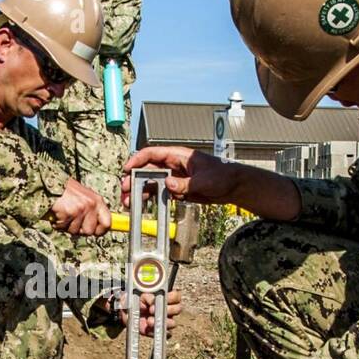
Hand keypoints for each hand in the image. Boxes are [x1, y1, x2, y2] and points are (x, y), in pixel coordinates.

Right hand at [50, 178, 110, 236]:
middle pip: (89, 231)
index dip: (100, 231)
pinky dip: (58, 223)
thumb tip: (99, 226)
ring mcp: (80, 209)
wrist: (51, 182)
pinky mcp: (69, 213)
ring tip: (64, 213)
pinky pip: (63, 227)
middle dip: (79, 229)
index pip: (107, 223)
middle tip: (72, 219)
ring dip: (67, 226)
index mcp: (97, 201)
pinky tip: (58, 213)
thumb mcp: (86, 197)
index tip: (95, 232)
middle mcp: (91, 205)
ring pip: (75, 231)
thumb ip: (93, 211)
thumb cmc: (67, 191)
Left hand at [114, 289, 182, 335]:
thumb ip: (146, 296)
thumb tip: (152, 301)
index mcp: (164, 296)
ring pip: (173, 323)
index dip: (172, 297)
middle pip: (178, 309)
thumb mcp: (137, 294)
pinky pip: (165, 334)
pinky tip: (148, 328)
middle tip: (152, 310)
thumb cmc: (132, 300)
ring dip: (162, 322)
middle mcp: (167, 308)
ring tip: (148, 320)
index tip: (160, 298)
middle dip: (168, 309)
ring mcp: (165, 320)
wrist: (124, 311)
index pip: (177, 296)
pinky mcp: (159, 330)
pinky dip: (156, 332)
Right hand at [122, 146, 236, 206]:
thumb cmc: (223, 176)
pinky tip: (142, 204)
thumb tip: (168, 185)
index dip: (137, 159)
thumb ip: (185, 183)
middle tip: (125, 189)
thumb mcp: (204, 180)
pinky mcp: (178, 189)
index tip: (127, 169)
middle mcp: (174, 165)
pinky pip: (160, 193)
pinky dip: (150, 198)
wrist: (233, 187)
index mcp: (179, 156)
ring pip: (151, 182)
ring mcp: (175, 178)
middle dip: (134, 179)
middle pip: (148, 169)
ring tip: (129, 201)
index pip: (153, 153)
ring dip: (139, 190)